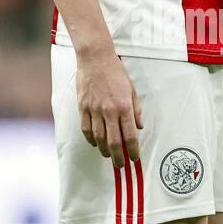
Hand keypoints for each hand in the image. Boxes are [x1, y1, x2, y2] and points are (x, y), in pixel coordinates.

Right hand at [76, 47, 143, 166]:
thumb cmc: (116, 72)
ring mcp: (94, 110)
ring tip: (108, 156)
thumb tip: (139, 127)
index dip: (133, 150)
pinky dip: (90, 139)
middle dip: (118, 157)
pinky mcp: (83, 107)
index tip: (134, 158)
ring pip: (98, 138)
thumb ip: (136, 110)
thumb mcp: (132, 89)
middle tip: (120, 165)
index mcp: (124, 106)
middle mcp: (109, 111)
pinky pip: (86, 129)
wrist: (95, 58)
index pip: (130, 135)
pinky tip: (95, 143)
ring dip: (104, 150)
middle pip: (114, 141)